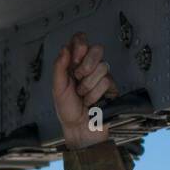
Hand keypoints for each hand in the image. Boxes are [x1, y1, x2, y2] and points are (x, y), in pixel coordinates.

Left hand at [52, 31, 118, 149]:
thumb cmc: (67, 110)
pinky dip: (95, 94)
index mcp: (73, 63)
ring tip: (83, 96)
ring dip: (88, 86)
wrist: (79, 128)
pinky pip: (107, 81)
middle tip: (78, 78)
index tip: (74, 58)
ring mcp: (101, 76)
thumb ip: (59, 67)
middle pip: (96, 49)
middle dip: (85, 65)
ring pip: (102, 67)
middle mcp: (89, 66)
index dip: (80, 44)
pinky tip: (91, 102)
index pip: (80, 40)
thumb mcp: (57, 88)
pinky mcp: (111, 87)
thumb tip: (65, 48)